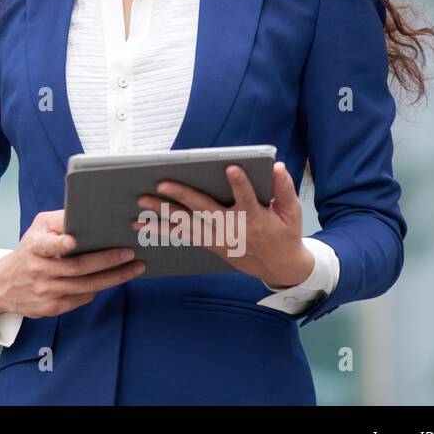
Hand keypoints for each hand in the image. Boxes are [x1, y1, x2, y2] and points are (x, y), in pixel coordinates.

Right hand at [0, 210, 145, 317]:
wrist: (3, 286)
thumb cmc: (28, 252)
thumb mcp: (36, 230)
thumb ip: (58, 221)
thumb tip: (86, 212)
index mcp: (33, 247)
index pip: (45, 245)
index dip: (59, 244)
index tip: (72, 241)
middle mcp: (38, 270)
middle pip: (77, 268)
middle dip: (106, 261)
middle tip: (129, 253)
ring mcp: (45, 291)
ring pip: (85, 286)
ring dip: (113, 278)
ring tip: (134, 268)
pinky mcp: (51, 308)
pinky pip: (82, 298)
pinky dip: (97, 288)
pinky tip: (112, 279)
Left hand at [131, 161, 312, 287]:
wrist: (278, 266)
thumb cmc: (284, 233)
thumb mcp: (291, 212)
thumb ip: (284, 189)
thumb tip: (277, 167)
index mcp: (255, 218)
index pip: (247, 198)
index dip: (240, 184)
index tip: (231, 168)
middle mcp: (233, 229)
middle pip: (205, 210)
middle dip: (183, 196)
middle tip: (162, 184)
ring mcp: (219, 238)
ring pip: (188, 224)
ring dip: (163, 213)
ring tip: (142, 203)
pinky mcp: (210, 243)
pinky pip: (183, 235)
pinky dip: (162, 230)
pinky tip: (143, 224)